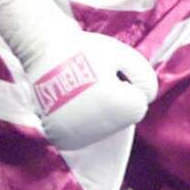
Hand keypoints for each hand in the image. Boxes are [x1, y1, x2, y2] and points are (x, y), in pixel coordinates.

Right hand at [0, 0, 157, 150]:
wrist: (43, 52)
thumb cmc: (86, 50)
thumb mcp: (126, 55)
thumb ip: (147, 78)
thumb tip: (147, 98)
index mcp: (121, 108)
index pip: (140, 102)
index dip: (127, 82)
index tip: (107, 71)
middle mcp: (103, 129)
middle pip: (123, 117)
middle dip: (116, 98)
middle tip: (92, 79)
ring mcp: (82, 137)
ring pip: (106, 125)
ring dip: (101, 110)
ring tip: (80, 89)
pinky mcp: (65, 140)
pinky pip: (87, 133)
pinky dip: (84, 119)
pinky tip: (72, 102)